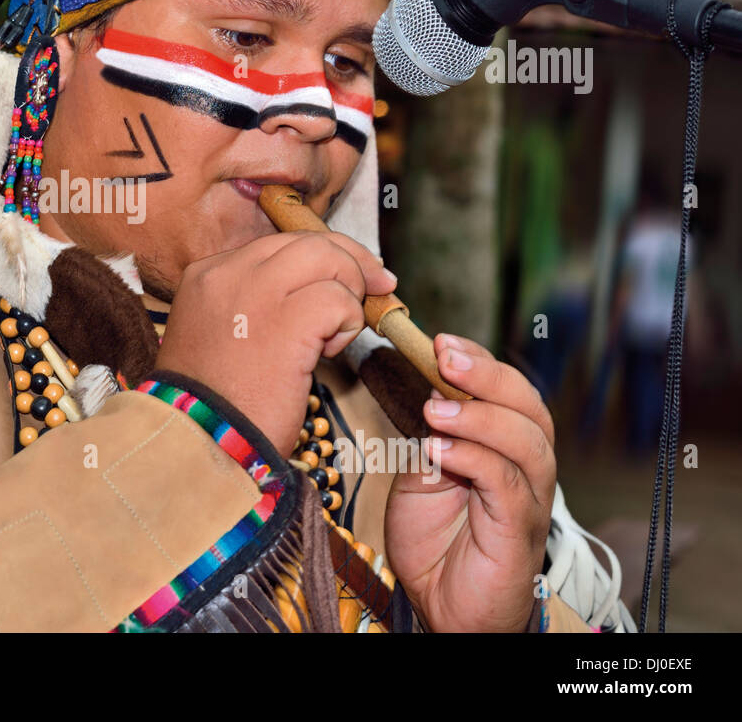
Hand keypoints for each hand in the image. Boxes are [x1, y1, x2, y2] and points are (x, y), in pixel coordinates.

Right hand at [155, 230, 395, 456]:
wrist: (196, 441)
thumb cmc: (211, 400)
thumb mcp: (217, 334)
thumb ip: (253, 304)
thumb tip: (314, 289)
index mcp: (207, 274)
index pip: (278, 245)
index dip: (321, 256)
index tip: (348, 275)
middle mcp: (227, 273)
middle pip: (306, 242)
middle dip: (350, 260)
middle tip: (375, 287)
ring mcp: (255, 294)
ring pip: (327, 259)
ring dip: (349, 293)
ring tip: (338, 333)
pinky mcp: (285, 323)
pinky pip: (337, 299)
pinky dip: (348, 322)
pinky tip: (329, 352)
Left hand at [384, 334, 555, 631]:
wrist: (443, 607)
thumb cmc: (435, 540)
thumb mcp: (419, 474)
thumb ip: (427, 435)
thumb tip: (421, 388)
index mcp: (504, 446)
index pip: (507, 391)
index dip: (479, 361)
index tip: (439, 340)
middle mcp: (525, 467)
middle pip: (529, 407)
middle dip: (488, 375)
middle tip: (445, 356)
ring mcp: (527, 499)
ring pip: (527, 441)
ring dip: (480, 416)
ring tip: (436, 409)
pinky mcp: (518, 531)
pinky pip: (508, 485)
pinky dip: (476, 459)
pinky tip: (441, 450)